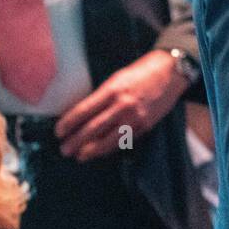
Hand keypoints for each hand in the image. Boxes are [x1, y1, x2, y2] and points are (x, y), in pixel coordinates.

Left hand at [54, 50, 188, 161]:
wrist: (170, 72)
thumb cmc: (141, 73)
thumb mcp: (117, 79)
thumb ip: (102, 96)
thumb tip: (83, 115)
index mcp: (112, 90)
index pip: (84, 110)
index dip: (69, 123)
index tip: (59, 132)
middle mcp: (123, 105)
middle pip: (93, 128)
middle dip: (76, 141)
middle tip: (64, 150)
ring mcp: (136, 117)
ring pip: (109, 139)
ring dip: (92, 150)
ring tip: (80, 156)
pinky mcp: (146, 125)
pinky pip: (125, 140)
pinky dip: (111, 147)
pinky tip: (102, 151)